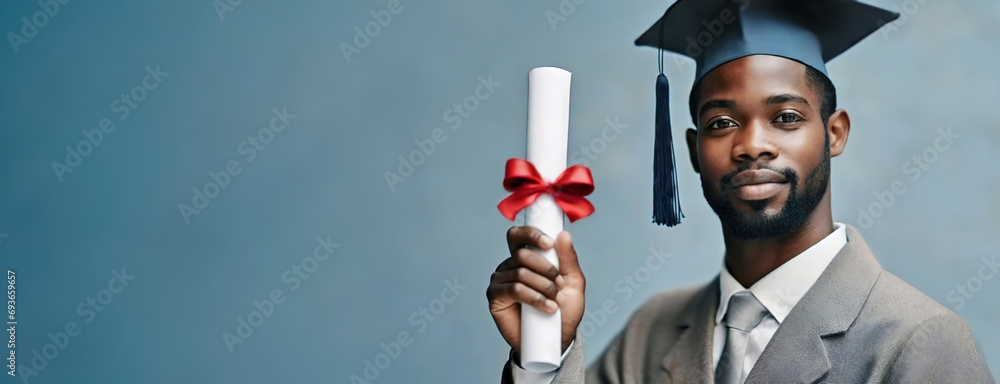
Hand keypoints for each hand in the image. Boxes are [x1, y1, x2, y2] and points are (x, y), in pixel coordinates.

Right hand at [487, 226, 585, 357]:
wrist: (557, 339)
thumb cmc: (564, 310)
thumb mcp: (573, 283)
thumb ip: (568, 258)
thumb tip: (563, 234)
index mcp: (525, 258)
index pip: (518, 236)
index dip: (530, 234)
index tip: (549, 243)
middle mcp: (509, 266)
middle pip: (522, 254)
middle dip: (546, 269)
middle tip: (559, 285)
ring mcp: (500, 282)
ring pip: (520, 272)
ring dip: (543, 286)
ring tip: (555, 301)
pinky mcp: (496, 298)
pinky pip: (514, 289)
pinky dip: (534, 298)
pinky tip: (547, 308)